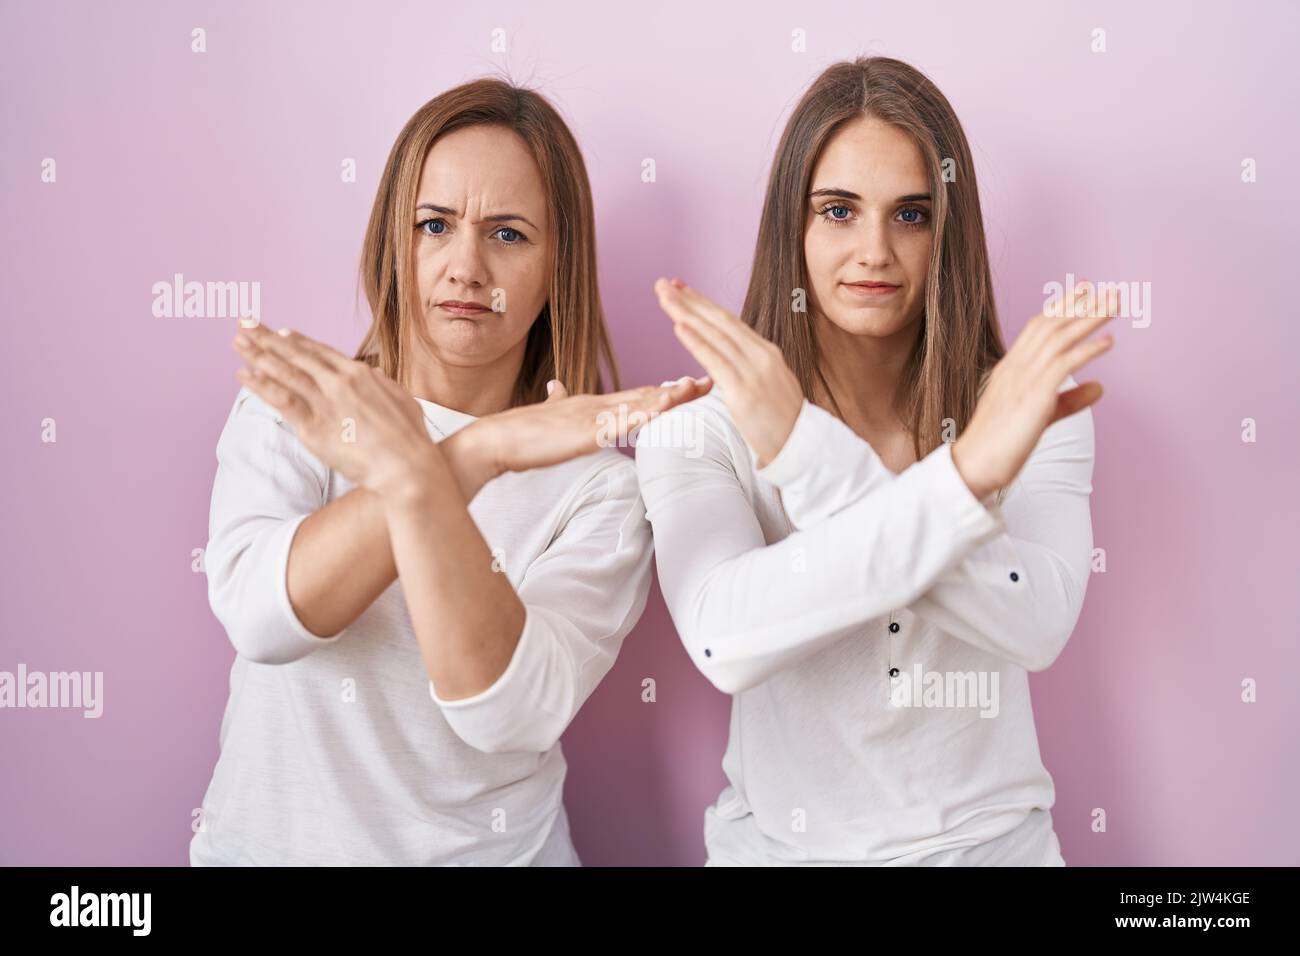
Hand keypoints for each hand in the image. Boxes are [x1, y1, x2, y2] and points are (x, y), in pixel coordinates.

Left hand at [231, 320, 441, 501]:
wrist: (406, 466)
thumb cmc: (410, 438)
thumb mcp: (400, 399)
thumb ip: (381, 383)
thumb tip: (370, 373)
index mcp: (360, 373)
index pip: (320, 352)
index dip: (297, 341)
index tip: (280, 333)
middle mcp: (338, 382)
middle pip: (295, 354)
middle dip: (267, 337)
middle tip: (246, 323)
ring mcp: (324, 403)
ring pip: (283, 372)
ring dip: (257, 354)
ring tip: (237, 341)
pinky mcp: (312, 427)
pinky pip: (280, 400)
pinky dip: (260, 385)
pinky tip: (243, 374)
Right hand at [449, 374, 712, 483]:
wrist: (494, 440)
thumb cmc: (519, 435)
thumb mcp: (547, 415)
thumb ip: (556, 400)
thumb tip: (555, 385)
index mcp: (590, 405)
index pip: (635, 396)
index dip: (665, 390)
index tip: (691, 384)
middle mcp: (595, 405)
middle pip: (645, 395)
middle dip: (679, 390)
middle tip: (711, 380)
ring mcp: (590, 417)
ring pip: (637, 405)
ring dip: (668, 397)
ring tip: (696, 389)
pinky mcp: (583, 433)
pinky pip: (619, 423)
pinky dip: (642, 415)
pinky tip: (660, 410)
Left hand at [652, 277, 803, 466]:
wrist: (803, 446)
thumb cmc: (780, 422)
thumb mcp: (768, 384)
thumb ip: (748, 368)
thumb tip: (727, 359)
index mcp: (765, 352)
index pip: (728, 321)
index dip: (702, 303)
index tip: (681, 288)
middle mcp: (760, 355)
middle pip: (718, 320)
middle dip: (689, 300)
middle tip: (663, 283)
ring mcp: (753, 372)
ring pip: (714, 335)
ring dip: (686, 313)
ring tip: (664, 296)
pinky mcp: (744, 392)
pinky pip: (716, 362)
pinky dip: (696, 342)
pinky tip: (678, 326)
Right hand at [952, 280, 1117, 499]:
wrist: (974, 465)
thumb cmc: (1001, 445)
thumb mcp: (1040, 417)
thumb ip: (1070, 400)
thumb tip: (1100, 387)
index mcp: (1011, 369)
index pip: (1038, 327)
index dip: (1062, 306)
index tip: (1084, 289)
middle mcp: (1016, 367)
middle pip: (1050, 324)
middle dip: (1080, 304)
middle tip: (1109, 288)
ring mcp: (1023, 380)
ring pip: (1059, 338)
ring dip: (1089, 317)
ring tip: (1115, 303)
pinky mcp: (1033, 396)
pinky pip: (1063, 364)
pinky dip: (1087, 349)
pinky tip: (1108, 341)